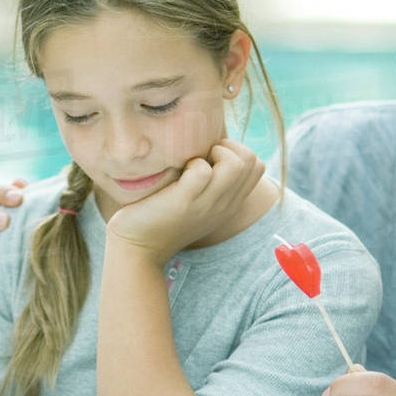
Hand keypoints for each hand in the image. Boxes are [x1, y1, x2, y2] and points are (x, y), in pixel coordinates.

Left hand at [106, 140, 264, 263]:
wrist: (137, 249)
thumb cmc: (161, 217)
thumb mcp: (196, 202)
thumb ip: (210, 183)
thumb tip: (209, 147)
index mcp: (229, 204)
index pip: (258, 166)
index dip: (236, 151)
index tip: (211, 156)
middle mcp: (224, 206)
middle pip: (252, 161)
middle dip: (228, 146)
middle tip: (203, 155)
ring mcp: (206, 205)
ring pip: (235, 164)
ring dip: (214, 151)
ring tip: (193, 162)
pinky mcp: (183, 202)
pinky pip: (202, 171)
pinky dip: (190, 163)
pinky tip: (176, 173)